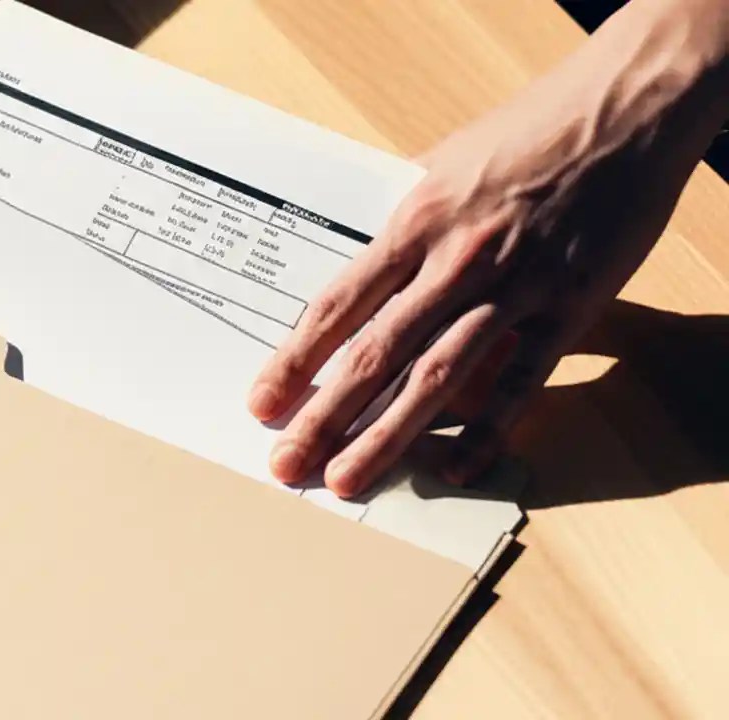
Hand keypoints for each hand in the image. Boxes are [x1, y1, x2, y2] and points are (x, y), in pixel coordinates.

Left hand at [247, 0, 728, 496]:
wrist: (625, 109)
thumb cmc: (526, 133)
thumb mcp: (440, 164)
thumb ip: (399, 224)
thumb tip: (355, 270)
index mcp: (415, 223)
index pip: (339, 305)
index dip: (294, 360)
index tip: (262, 402)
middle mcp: (456, 261)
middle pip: (376, 353)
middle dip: (325, 415)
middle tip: (288, 464)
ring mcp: (514, 288)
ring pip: (438, 376)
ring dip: (388, 435)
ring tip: (349, 479)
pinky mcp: (569, 309)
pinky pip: (521, 383)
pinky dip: (487, 431)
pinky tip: (451, 468)